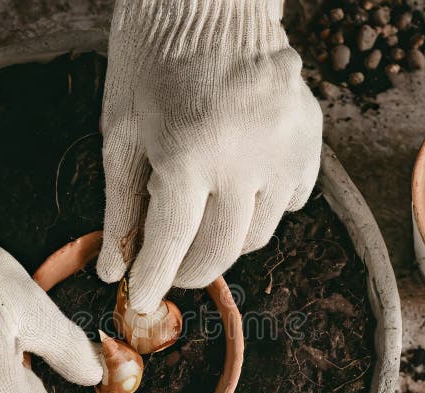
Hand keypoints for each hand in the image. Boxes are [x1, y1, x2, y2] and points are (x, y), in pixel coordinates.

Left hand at [97, 0, 322, 312]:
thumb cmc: (150, 59)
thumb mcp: (121, 133)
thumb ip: (120, 207)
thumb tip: (115, 271)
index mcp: (186, 152)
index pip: (170, 243)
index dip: (152, 280)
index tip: (140, 301)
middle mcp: (244, 157)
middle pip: (222, 251)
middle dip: (190, 271)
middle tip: (170, 269)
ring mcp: (285, 147)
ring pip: (258, 234)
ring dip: (224, 240)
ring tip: (200, 220)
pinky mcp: (309, 137)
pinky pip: (290, 202)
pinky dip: (262, 208)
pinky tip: (238, 186)